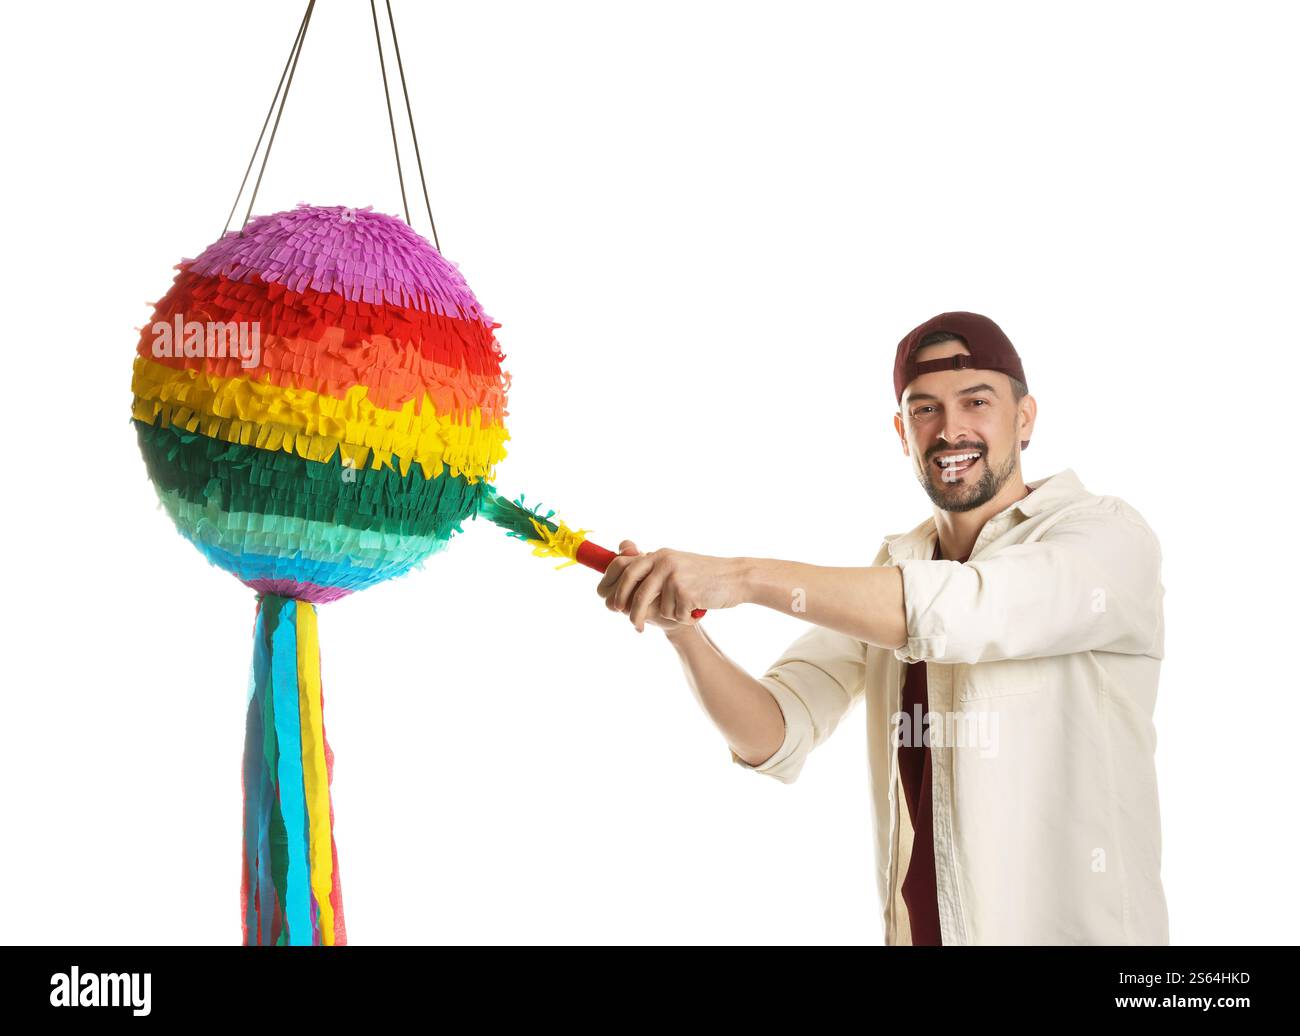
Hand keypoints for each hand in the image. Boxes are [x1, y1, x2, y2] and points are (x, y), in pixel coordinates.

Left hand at [596, 540, 746, 632]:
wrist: (736, 579)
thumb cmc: (705, 577)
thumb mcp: (677, 567)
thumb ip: (653, 571)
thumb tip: (622, 579)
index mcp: (659, 555)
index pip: (624, 565)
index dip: (613, 585)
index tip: (610, 602)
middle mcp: (664, 561)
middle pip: (634, 587)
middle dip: (627, 607)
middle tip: (632, 624)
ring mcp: (675, 575)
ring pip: (655, 605)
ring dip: (660, 616)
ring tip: (667, 617)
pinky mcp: (686, 590)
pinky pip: (674, 613)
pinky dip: (683, 617)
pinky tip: (695, 609)